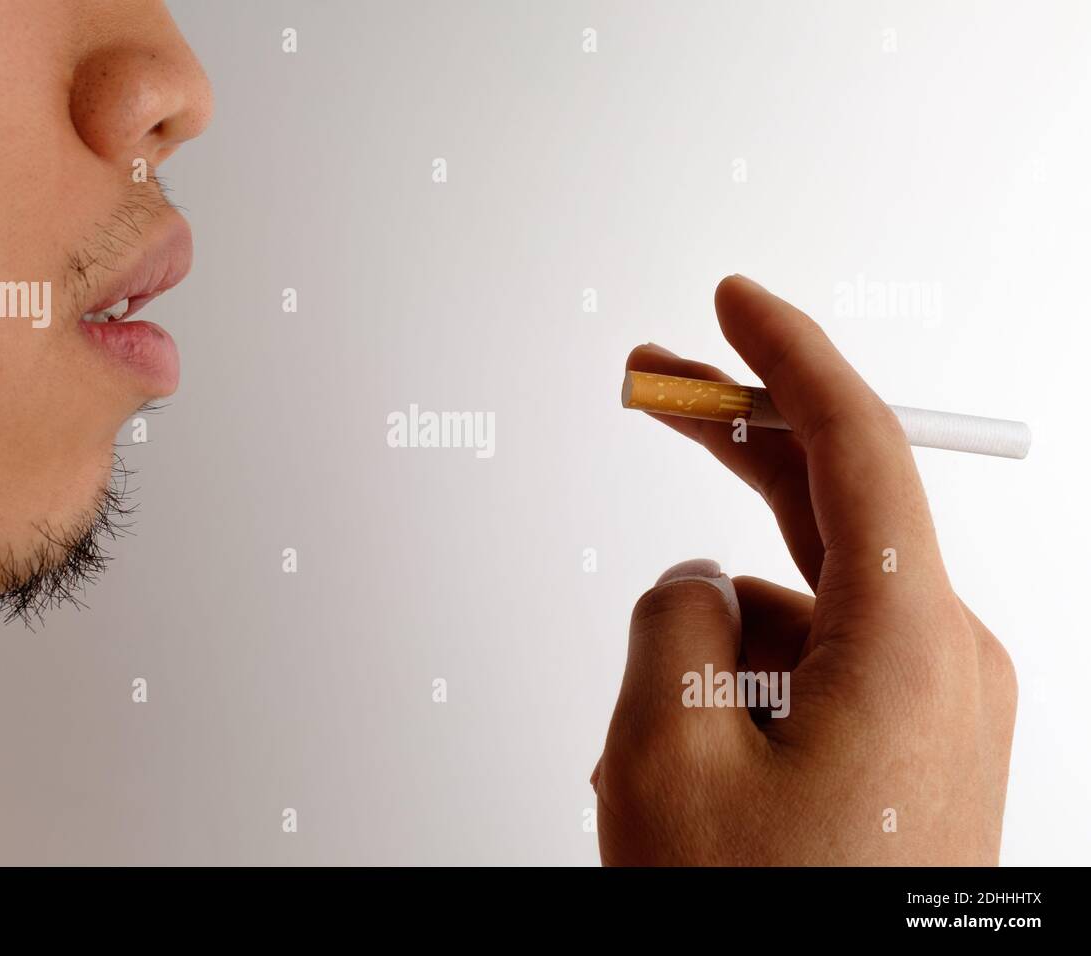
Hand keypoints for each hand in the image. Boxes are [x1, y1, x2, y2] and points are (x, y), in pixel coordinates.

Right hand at [594, 275, 1016, 865]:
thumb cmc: (766, 914)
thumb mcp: (668, 756)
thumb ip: (670, 620)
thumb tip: (692, 582)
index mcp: (910, 642)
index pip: (853, 443)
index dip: (785, 354)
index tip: (734, 298)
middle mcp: (945, 659)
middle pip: (830, 505)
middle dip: (732, 445)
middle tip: (651, 385)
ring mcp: (937, 706)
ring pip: (797, 610)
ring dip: (710, 641)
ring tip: (646, 750)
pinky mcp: (915, 745)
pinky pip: (812, 668)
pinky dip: (739, 685)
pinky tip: (687, 765)